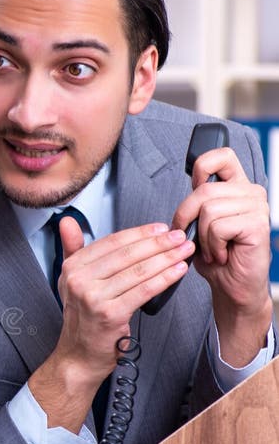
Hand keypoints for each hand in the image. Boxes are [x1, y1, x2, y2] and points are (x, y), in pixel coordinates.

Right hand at [28, 219, 194, 431]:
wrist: (79, 355)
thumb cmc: (83, 318)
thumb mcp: (71, 280)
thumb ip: (72, 249)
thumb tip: (67, 221)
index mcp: (72, 267)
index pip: (111, 242)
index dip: (139, 233)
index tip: (160, 228)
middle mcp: (79, 280)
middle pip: (127, 254)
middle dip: (158, 243)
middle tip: (179, 236)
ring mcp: (93, 297)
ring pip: (138, 271)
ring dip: (166, 258)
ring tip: (184, 251)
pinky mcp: (110, 313)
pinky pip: (143, 290)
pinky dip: (164, 278)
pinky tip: (178, 271)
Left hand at [173, 145, 271, 365]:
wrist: (232, 286)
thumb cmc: (216, 256)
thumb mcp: (199, 225)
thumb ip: (196, 204)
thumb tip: (188, 197)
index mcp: (237, 187)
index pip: (221, 156)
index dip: (201, 168)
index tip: (194, 191)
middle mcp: (251, 192)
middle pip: (204, 191)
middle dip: (187, 217)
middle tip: (191, 237)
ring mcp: (257, 207)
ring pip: (209, 209)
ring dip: (202, 236)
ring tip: (213, 248)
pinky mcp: (257, 224)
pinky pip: (218, 226)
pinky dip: (212, 245)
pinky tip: (222, 254)